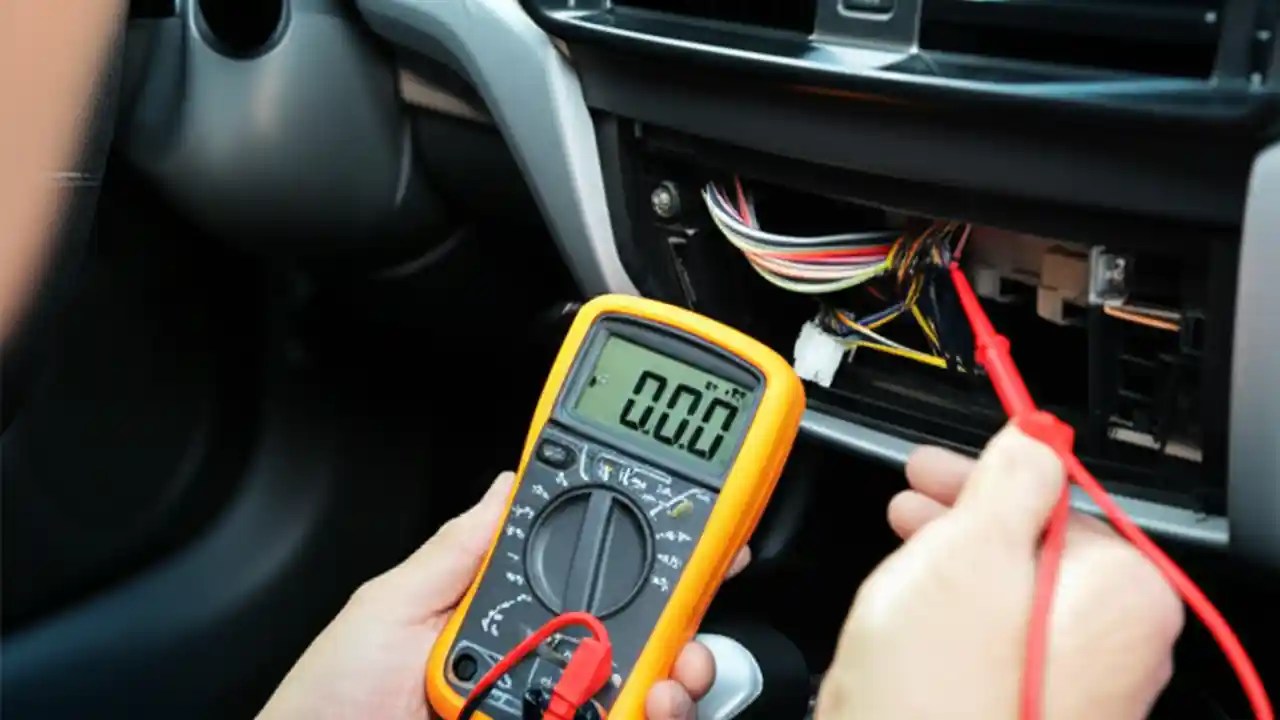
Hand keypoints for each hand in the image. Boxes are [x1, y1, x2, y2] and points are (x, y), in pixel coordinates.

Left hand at [260, 472, 749, 719]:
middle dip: (687, 623)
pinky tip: (647, 710)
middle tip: (696, 619)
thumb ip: (458, 550)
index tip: (700, 542)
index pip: (596, 580)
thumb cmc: (329, 707)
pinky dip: (649, 718)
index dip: (654, 559)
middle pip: (643, 641)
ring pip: (646, 696)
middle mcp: (543, 671)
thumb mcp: (386, 609)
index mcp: (508, 620)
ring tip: (665, 685)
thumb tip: (509, 481)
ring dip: (678, 684)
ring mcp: (556, 715)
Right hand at [816, 425, 1183, 719]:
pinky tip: (918, 620)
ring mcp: (1086, 696)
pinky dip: (963, 619)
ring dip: (958, 565)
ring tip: (905, 555)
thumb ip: (1008, 477)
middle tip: (911, 503)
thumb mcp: (965, 551)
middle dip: (966, 520)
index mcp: (1121, 594)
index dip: (983, 474)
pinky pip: (1008, 648)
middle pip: (1039, 548)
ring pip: (1018, 597)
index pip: (1059, 496)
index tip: (933, 465)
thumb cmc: (936, 698)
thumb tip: (1034, 436)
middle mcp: (1122, 650)